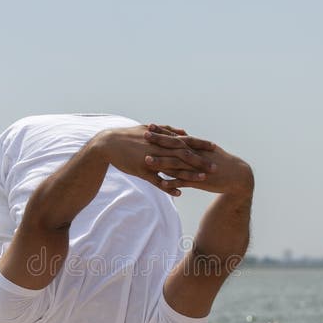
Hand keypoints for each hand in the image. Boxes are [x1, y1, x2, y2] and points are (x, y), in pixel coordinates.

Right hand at [95, 125, 215, 196]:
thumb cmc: (129, 137)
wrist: (107, 144)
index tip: (214, 147)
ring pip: (173, 167)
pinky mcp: (142, 170)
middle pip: (183, 154)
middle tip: (215, 166)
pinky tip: (179, 192)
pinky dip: (168, 186)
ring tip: (203, 179)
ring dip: (189, 174)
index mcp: (161, 137)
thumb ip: (168, 131)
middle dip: (200, 160)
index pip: (184, 140)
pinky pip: (157, 180)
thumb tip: (183, 132)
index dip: (199, 144)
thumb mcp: (149, 130)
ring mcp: (150, 159)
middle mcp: (158, 147)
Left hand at [145, 129, 253, 198]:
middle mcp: (195, 155)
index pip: (176, 136)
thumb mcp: (206, 151)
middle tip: (144, 135)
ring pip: (177, 164)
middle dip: (159, 141)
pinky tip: (162, 184)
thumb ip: (192, 145)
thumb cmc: (220, 162)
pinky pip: (184, 182)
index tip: (150, 125)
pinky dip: (174, 183)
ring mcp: (197, 168)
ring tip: (147, 160)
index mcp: (196, 147)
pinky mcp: (200, 181)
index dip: (163, 131)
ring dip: (162, 162)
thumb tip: (181, 137)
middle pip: (174, 146)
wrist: (237, 176)